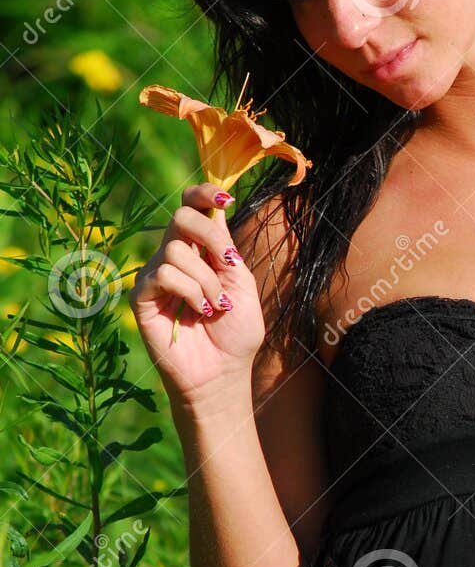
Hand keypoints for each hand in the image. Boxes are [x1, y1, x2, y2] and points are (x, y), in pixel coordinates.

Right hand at [128, 182, 264, 401]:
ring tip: (215, 307)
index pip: (192, 207)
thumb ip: (226, 249)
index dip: (204, 193)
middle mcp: (175, 256)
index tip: (225, 197)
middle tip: (230, 265)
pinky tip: (198, 313)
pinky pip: (164, 275)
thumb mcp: (242, 285)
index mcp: (201, 249)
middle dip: (210, 237)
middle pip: (181, 216)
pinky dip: (189, 292)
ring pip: (177, 251)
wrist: (223, 373)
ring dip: (206, 280)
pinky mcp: (141, 296)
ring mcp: (155, 275)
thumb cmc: (236, 333)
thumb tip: (216, 208)